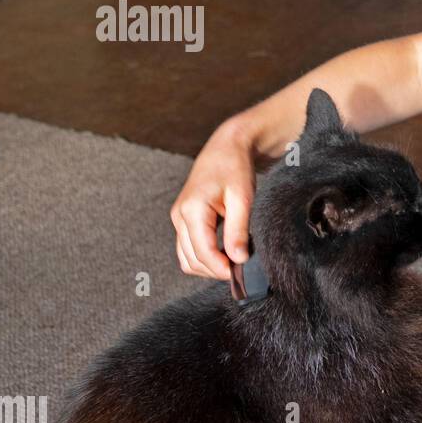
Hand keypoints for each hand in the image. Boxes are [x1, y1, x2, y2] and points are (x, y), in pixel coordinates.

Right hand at [170, 120, 256, 279]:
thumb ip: (238, 230)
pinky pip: (188, 249)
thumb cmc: (236, 168)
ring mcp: (178, 218)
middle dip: (215, 270)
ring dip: (209, 266)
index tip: (240, 275)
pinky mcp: (183, 220)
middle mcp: (179, 216)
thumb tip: (238, 260)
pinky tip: (225, 254)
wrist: (226, 147)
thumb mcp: (242, 198)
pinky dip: (204, 257)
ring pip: (187, 258)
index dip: (221, 268)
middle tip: (243, 271)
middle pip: (192, 260)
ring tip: (235, 263)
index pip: (203, 252)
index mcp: (192, 209)